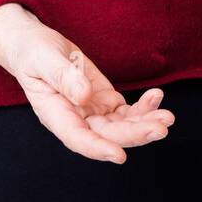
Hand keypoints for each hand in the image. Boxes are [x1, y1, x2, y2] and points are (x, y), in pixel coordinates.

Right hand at [0, 3, 174, 162]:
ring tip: (167, 117)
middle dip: (135, 134)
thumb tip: (84, 96)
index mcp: (55, 115)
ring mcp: (92, 113)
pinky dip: (144, 107)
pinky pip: (127, 112)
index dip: (98, 148)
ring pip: (122, 127)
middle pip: (108, 135)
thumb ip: (63, 77)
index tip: (119, 155)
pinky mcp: (104, 102)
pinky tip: (156, 97)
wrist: (37, 46)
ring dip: (145, 123)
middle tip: (160, 128)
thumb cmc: (34, 53)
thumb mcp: (43, 59)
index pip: (78, 138)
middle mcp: (76, 120)